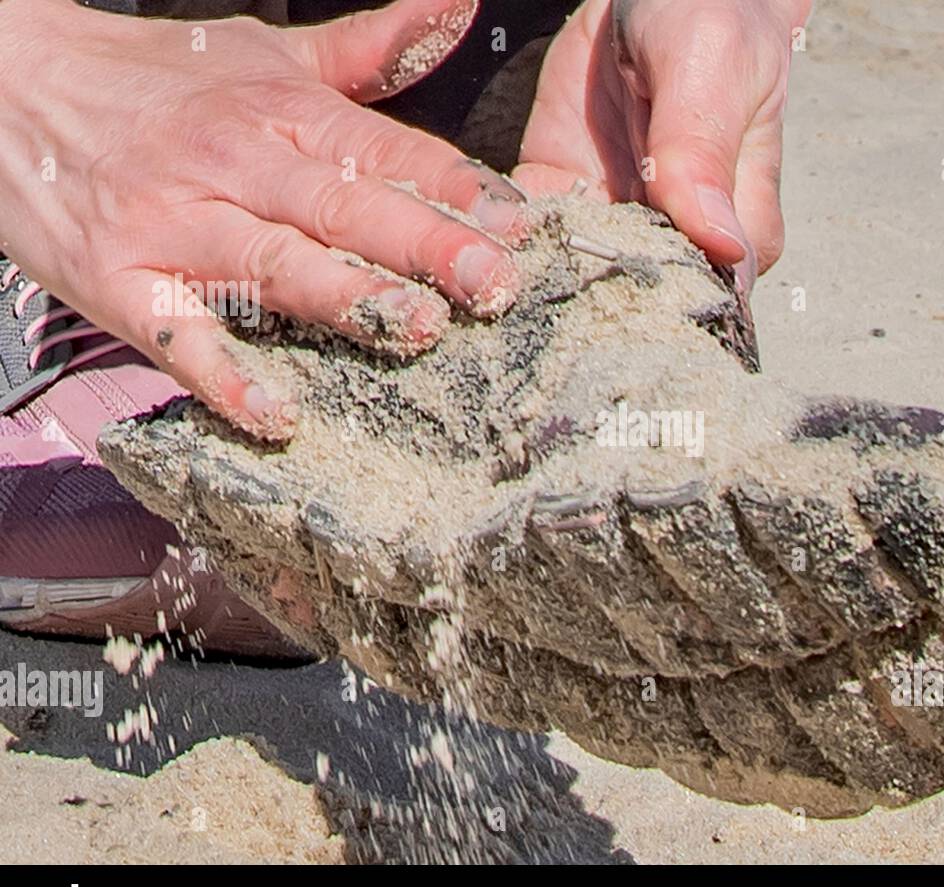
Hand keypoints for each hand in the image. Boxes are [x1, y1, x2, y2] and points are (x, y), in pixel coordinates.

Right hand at [0, 0, 522, 439]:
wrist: (10, 84)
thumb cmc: (164, 82)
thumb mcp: (268, 55)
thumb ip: (370, 49)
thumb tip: (456, 8)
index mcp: (279, 110)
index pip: (382, 150)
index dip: (454, 188)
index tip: (518, 226)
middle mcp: (233, 163)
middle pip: (341, 206)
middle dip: (424, 245)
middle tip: (495, 283)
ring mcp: (174, 225)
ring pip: (271, 264)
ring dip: (344, 299)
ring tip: (415, 328)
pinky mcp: (121, 282)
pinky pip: (181, 337)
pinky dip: (227, 378)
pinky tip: (279, 414)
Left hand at [513, 0, 810, 292]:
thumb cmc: (710, 15)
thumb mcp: (711, 67)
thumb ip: (704, 151)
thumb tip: (721, 245)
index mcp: (741, 224)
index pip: (707, 293)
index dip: (663, 311)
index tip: (617, 310)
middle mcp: (682, 236)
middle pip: (641, 300)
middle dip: (592, 310)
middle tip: (543, 313)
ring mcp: (620, 218)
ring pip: (581, 277)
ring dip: (542, 282)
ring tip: (502, 287)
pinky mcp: (565, 192)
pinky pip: (533, 234)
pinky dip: (506, 242)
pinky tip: (484, 245)